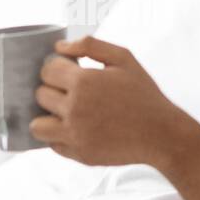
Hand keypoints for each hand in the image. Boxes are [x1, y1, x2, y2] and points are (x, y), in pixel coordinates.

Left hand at [30, 35, 186, 167]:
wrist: (162, 134)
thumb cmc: (144, 93)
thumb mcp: (124, 58)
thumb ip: (90, 46)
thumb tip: (59, 47)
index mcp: (83, 82)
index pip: (47, 71)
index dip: (57, 69)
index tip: (70, 73)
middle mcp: (74, 109)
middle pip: (40, 95)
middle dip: (53, 90)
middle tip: (73, 92)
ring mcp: (75, 134)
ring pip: (37, 125)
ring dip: (47, 117)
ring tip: (65, 113)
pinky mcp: (79, 154)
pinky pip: (53, 144)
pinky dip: (60, 136)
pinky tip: (77, 128)